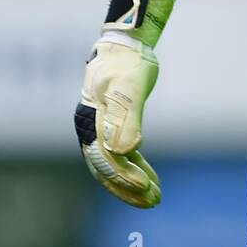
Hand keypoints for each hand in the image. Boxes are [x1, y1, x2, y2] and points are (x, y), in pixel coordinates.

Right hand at [75, 36, 160, 207]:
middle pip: (107, 169)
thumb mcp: (130, 89)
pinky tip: (152, 178)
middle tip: (153, 202)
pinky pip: (123, 155)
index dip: (123, 176)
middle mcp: (91, 130)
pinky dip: (138, 167)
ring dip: (134, 182)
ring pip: (115, 165)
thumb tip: (126, 152)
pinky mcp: (114, 126)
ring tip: (156, 197)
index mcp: (90, 122)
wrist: (125, 45)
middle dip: (128, 188)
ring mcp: (101, 129)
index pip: (105, 159)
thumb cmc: (127, 63)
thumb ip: (126, 119)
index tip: (145, 187)